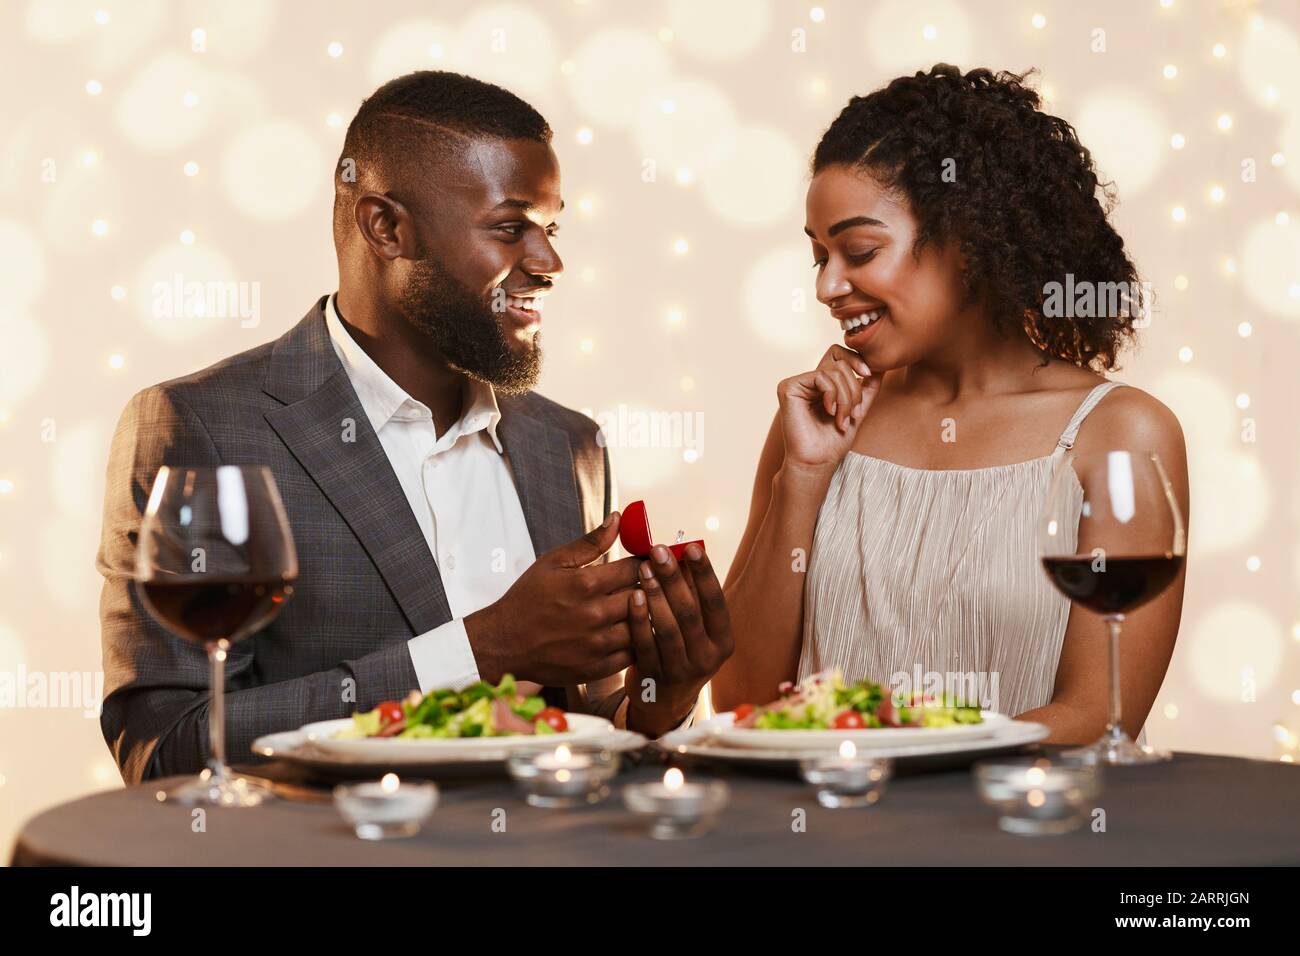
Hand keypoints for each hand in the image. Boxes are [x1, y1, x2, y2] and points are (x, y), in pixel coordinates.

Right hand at [465, 513, 639, 685]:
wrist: (504, 642)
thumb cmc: (529, 598)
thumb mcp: (553, 562)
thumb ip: (590, 542)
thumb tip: (618, 518)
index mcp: (585, 584)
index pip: (635, 568)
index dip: (645, 563)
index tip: (647, 563)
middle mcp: (594, 615)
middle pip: (644, 596)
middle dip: (649, 587)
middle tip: (649, 584)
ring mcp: (597, 644)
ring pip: (642, 625)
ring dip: (645, 615)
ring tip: (641, 608)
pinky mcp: (597, 668)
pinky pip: (634, 653)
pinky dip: (637, 641)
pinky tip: (630, 632)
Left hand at [624, 542, 733, 736]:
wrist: (664, 698)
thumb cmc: (681, 648)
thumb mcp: (696, 628)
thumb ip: (693, 595)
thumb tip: (684, 551)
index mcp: (722, 640)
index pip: (715, 602)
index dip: (704, 573)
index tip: (691, 547)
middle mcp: (707, 658)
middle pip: (690, 612)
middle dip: (674, 578)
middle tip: (659, 551)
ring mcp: (681, 670)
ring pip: (668, 629)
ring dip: (656, 595)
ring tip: (644, 569)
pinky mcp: (655, 677)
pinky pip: (645, 644)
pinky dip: (639, 619)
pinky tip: (632, 596)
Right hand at [777, 345, 880, 471]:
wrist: (818, 461)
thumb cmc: (834, 442)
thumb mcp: (857, 410)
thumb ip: (867, 389)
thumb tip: (881, 366)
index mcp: (821, 384)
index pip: (839, 355)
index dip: (856, 359)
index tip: (868, 374)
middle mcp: (808, 381)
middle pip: (840, 363)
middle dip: (854, 389)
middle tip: (854, 414)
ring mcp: (797, 383)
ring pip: (833, 371)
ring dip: (845, 398)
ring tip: (842, 419)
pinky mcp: (788, 387)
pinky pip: (820, 376)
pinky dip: (832, 394)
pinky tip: (829, 411)